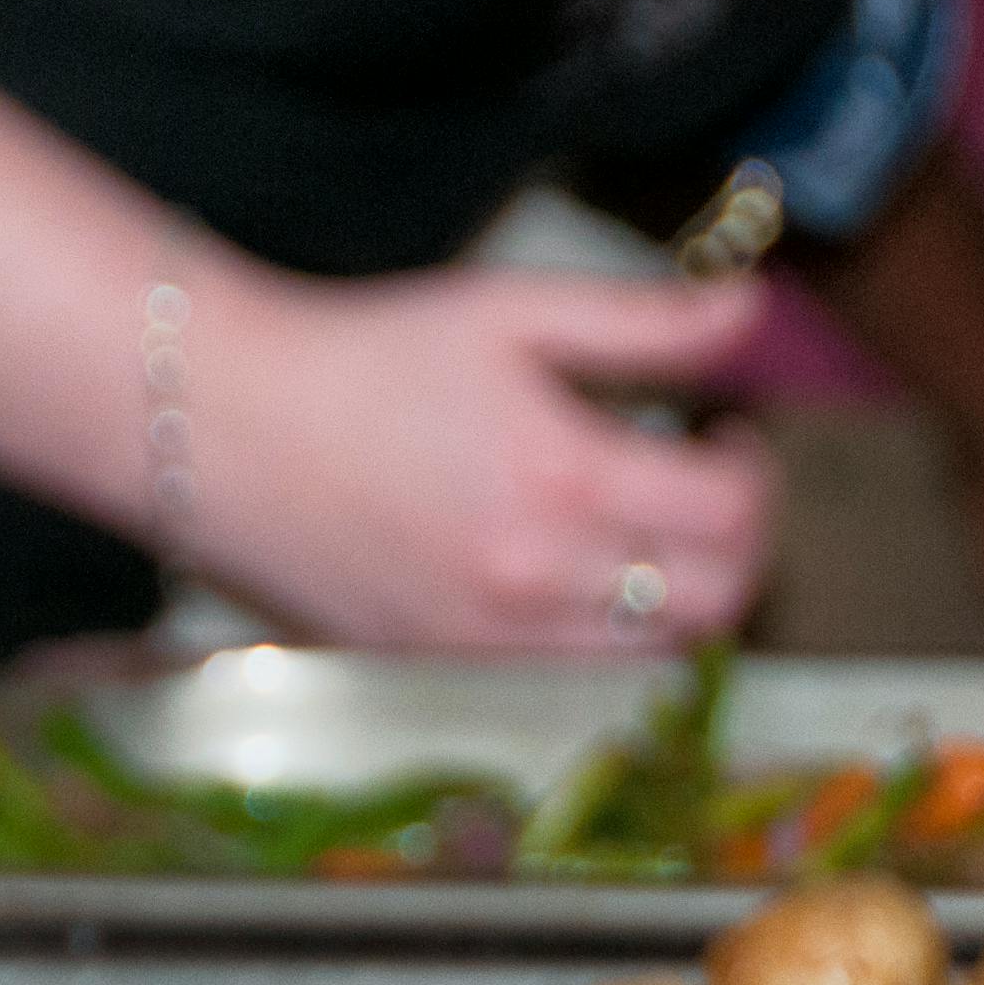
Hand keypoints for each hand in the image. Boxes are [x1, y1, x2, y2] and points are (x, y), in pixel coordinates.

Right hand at [186, 266, 778, 652]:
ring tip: (645, 540)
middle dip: (739, 551)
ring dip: (675, 602)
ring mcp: (487, 638)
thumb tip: (752, 314)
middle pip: (712, 606)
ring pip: (647, 659)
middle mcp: (536, 578)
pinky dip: (596, 632)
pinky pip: (563, 673)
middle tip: (710, 499)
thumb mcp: (511, 311)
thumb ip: (643, 322)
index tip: (728, 438)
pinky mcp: (441, 664)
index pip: (730, 514)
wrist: (226, 431)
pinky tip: (565, 570)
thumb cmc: (363, 359)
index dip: (757, 474)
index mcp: (564, 477)